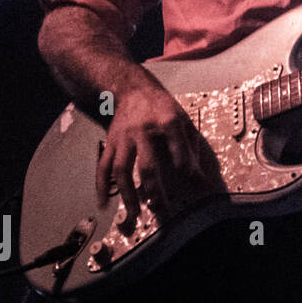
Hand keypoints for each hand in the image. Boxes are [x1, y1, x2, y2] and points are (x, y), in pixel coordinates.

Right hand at [97, 82, 211, 222]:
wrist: (134, 89)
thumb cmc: (162, 107)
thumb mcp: (183, 119)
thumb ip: (192, 147)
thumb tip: (199, 177)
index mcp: (167, 122)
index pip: (177, 144)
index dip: (184, 162)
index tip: (190, 179)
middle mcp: (143, 131)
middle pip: (147, 164)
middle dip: (153, 189)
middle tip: (160, 207)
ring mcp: (124, 138)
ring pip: (122, 169)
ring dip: (127, 194)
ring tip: (133, 214)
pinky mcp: (110, 143)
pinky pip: (103, 166)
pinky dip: (102, 186)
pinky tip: (104, 203)